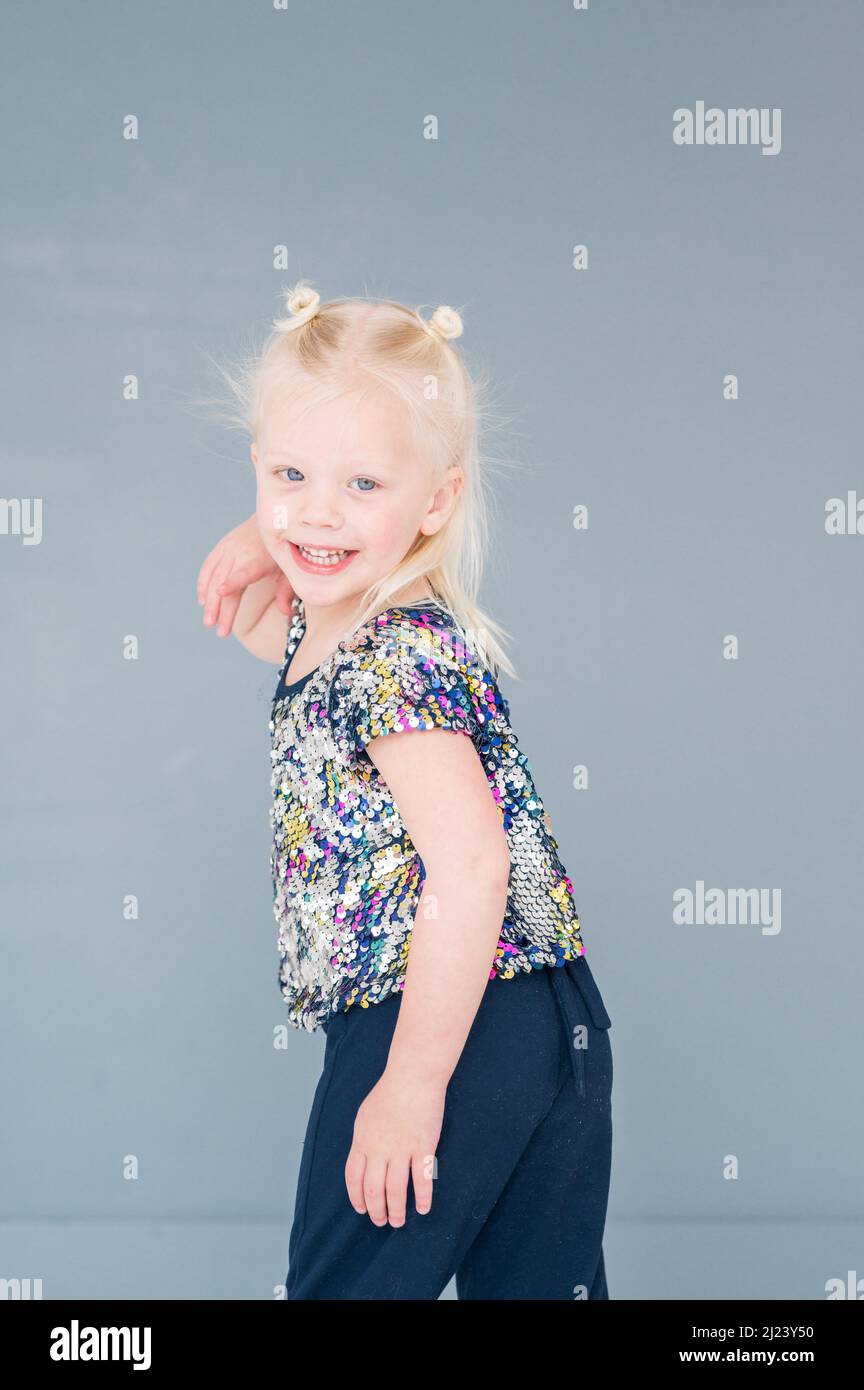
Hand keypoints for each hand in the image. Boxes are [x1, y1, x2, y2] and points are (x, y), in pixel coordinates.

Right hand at [196, 515, 294, 636]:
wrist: (273, 519)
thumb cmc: (284, 548)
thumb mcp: (290, 569)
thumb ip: (286, 591)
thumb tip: (285, 612)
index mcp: (260, 558)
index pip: (244, 572)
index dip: (232, 581)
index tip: (221, 592)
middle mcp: (241, 552)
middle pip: (225, 581)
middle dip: (220, 607)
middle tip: (219, 630)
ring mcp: (229, 548)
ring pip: (213, 576)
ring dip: (209, 601)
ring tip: (209, 622)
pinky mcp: (222, 546)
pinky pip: (208, 566)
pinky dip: (203, 583)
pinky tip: (202, 601)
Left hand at [345, 1068, 446, 1226]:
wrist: (413, 1075)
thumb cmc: (389, 1092)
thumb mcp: (365, 1115)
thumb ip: (363, 1140)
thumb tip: (362, 1161)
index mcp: (362, 1140)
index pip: (353, 1178)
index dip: (357, 1198)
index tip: (362, 1209)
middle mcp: (379, 1148)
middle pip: (373, 1189)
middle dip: (376, 1210)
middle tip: (381, 1222)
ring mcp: (401, 1148)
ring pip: (396, 1189)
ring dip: (396, 1210)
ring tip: (398, 1222)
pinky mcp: (423, 1146)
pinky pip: (422, 1178)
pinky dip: (423, 1197)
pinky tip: (423, 1209)